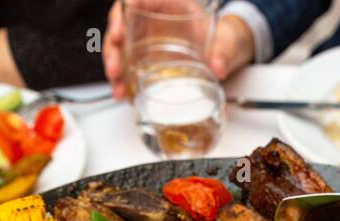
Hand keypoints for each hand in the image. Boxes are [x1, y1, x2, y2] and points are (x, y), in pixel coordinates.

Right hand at [102, 3, 253, 98]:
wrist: (225, 49)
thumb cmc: (221, 35)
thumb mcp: (225, 40)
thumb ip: (223, 51)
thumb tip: (219, 67)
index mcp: (169, 3)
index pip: (138, 0)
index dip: (124, 12)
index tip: (120, 30)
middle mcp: (153, 19)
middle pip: (122, 25)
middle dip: (114, 47)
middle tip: (115, 67)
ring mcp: (147, 37)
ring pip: (120, 46)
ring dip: (115, 67)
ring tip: (118, 88)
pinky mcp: (145, 56)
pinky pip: (127, 64)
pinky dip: (123, 80)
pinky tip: (123, 93)